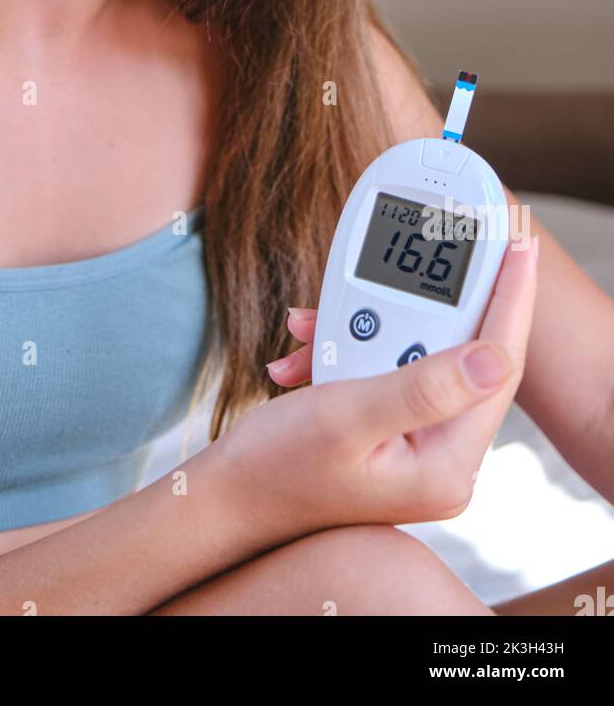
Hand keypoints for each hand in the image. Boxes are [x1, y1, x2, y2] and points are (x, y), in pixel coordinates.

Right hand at [214, 234, 537, 546]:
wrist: (225, 498)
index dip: (510, 299)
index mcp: (447, 464)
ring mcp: (418, 448)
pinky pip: (386, 369)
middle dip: (414, 306)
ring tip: (315, 323)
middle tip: (406, 255)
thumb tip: (492, 357)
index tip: (518, 245)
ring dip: (367, 327)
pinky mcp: (392, 434)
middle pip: (458, 354)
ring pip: (415, 355)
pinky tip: (307, 351)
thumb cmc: (274, 467)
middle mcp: (443, 460)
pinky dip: (349, 349)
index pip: (497, 366)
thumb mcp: (347, 417)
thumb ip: (423, 388)